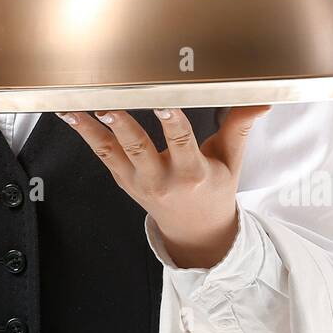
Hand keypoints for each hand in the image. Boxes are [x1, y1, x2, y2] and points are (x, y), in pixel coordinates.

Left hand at [56, 105, 272, 268]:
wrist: (196, 233)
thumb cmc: (215, 191)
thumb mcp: (232, 162)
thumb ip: (239, 127)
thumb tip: (262, 100)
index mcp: (193, 173)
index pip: (182, 143)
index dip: (172, 123)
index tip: (163, 105)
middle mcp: (162, 179)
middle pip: (139, 149)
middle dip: (122, 125)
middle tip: (107, 103)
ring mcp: (138, 182)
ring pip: (112, 152)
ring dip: (91, 128)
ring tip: (74, 106)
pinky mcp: (123, 181)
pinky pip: (102, 155)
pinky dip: (85, 134)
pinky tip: (71, 113)